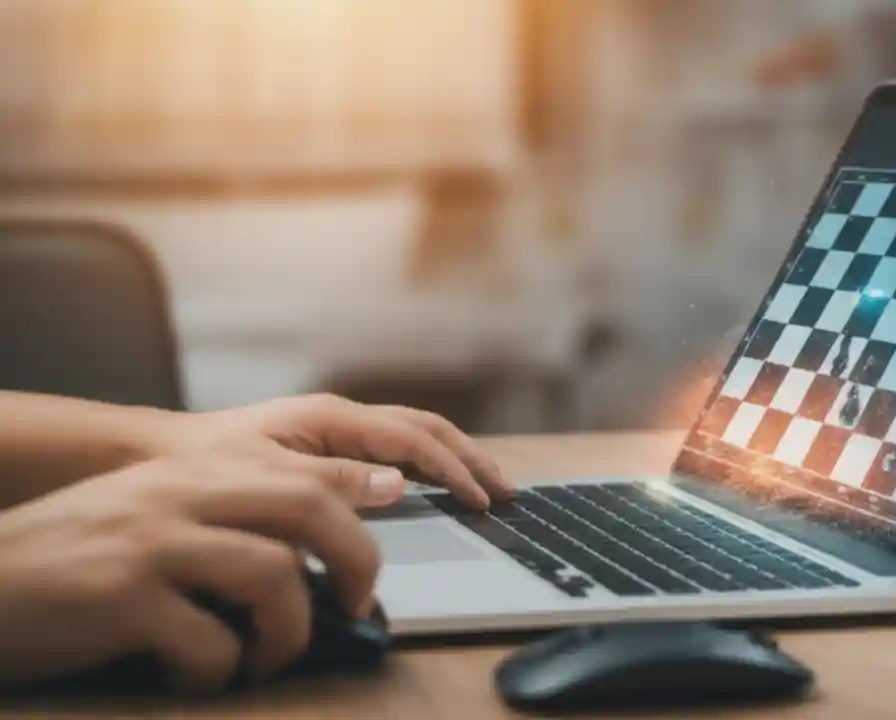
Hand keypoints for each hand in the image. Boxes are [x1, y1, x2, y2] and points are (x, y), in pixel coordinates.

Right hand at [0, 448, 384, 692]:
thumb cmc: (67, 563)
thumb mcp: (146, 519)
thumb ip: (219, 520)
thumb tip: (306, 561)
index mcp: (190, 475)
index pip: (301, 472)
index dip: (357, 499)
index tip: (385, 522)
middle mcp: (178, 495)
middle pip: (309, 507)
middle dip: (356, 560)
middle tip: (354, 607)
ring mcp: (151, 542)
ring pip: (275, 576)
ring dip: (287, 634)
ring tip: (261, 660)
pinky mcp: (123, 598)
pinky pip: (212, 644)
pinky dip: (216, 672)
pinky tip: (188, 675)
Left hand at [159, 394, 514, 509]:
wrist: (161, 456)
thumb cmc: (206, 468)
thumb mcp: (267, 478)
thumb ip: (332, 481)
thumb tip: (396, 485)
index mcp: (332, 418)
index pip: (412, 441)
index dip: (453, 471)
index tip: (482, 501)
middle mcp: (341, 416)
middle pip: (425, 429)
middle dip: (471, 458)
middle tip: (507, 491)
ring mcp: (337, 427)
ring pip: (414, 435)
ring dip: (456, 458)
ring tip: (488, 486)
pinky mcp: (329, 443)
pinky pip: (395, 447)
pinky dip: (429, 464)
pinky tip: (440, 484)